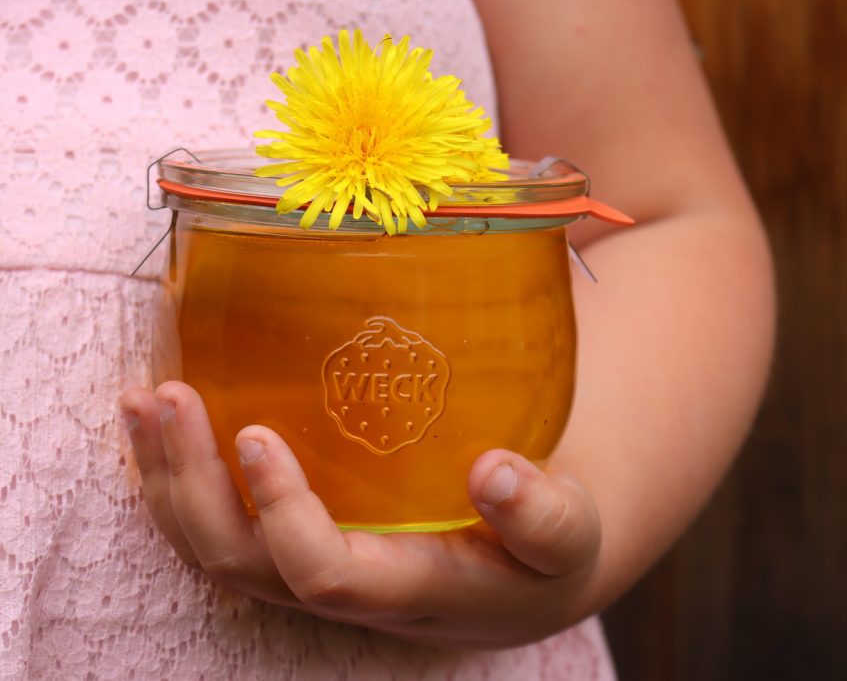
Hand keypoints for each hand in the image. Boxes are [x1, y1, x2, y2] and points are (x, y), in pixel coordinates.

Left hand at [119, 381, 602, 647]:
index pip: (326, 574)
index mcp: (409, 588)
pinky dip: (177, 478)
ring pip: (213, 547)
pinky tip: (159, 425)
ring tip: (143, 398)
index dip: (283, 515)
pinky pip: (220, 525)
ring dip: (167, 478)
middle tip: (168, 394)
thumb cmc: (543, 551)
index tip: (258, 433)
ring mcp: (311, 568)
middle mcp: (345, 587)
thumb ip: (542, 515)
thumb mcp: (568, 536)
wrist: (518, 575)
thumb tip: (492, 471)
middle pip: (239, 562)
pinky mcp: (298, 543)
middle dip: (191, 485)